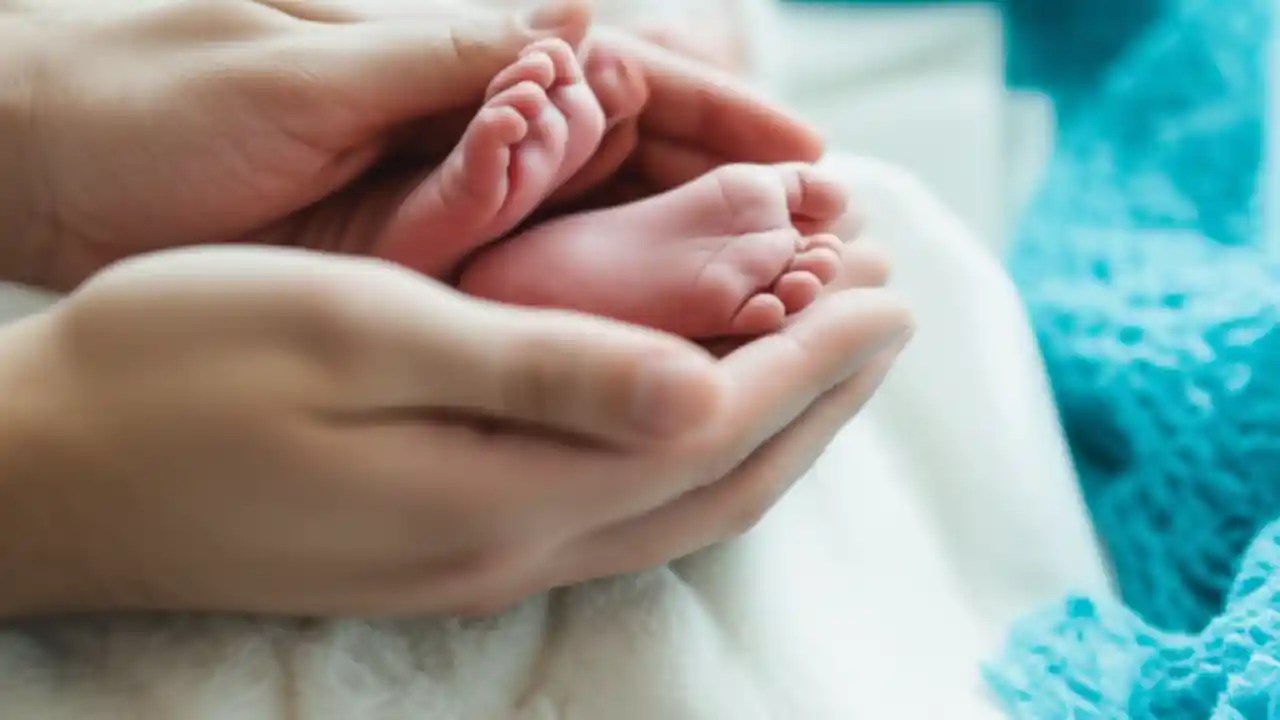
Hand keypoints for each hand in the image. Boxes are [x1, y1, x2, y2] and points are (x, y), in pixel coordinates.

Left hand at [0, 0, 589, 288]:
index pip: (545, 70)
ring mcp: (399, 203)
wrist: (32, 172)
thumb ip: (440, 51)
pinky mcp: (372, 266)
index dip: (597, 78)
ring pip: (510, 201)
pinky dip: (480, 213)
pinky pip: (450, 250)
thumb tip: (578, 18)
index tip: (636, 77)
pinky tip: (502, 172)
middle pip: (547, 144)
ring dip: (535, 168)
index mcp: (415, 62)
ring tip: (537, 124)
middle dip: (577, 130)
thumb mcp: (304, 63)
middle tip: (581, 106)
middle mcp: (421, 136)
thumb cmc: (143, 88)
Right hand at [0, 244, 906, 617]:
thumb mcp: (355, 333)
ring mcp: (477, 562)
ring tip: (827, 359)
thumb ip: (539, 369)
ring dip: (769, 430)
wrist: (53, 478)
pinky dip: (693, 454)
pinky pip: (618, 511)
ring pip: (677, 506)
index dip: (815, 358)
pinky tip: (702, 411)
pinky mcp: (443, 553)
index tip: (889, 294)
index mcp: (502, 485)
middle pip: (719, 479)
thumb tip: (703, 387)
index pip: (715, 421)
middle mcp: (510, 545)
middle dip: (820, 396)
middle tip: (888, 314)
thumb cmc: (177, 372)